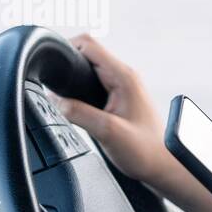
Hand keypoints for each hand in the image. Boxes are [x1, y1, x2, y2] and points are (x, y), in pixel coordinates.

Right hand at [50, 34, 173, 185]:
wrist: (161, 166)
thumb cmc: (145, 151)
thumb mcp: (108, 132)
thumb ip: (79, 113)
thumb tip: (55, 100)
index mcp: (124, 77)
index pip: (88, 45)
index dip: (64, 48)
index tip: (50, 65)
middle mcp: (124, 77)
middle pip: (86, 54)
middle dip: (66, 65)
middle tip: (51, 82)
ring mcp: (123, 87)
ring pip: (89, 69)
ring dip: (73, 78)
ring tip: (60, 93)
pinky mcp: (119, 98)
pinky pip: (94, 83)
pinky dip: (80, 89)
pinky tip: (73, 103)